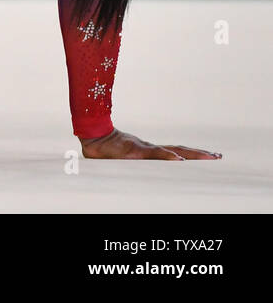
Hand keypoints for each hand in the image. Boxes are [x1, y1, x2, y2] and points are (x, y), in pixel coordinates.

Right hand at [80, 129, 220, 160]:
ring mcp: (146, 150)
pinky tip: (179, 160)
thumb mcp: (124, 160)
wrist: (92, 138)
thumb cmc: (105, 150)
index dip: (193, 155)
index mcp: (150, 152)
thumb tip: (141, 172)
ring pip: (174, 151)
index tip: (209, 156)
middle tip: (219, 157)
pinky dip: (167, 157)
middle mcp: (152, 149)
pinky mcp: (136, 151)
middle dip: (200, 155)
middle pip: (181, 151)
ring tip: (209, 157)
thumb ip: (134, 163)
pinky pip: (154, 155)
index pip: (177, 152)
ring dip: (192, 155)